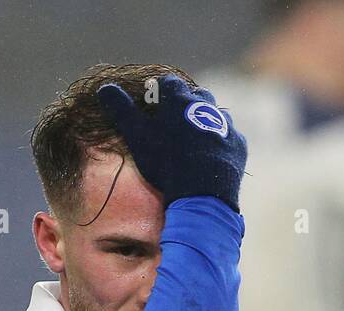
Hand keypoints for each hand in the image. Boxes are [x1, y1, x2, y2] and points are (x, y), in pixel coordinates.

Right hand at [96, 74, 247, 210]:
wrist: (203, 194)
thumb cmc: (166, 162)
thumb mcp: (137, 136)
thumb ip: (121, 110)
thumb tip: (105, 88)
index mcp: (180, 98)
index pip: (168, 83)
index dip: (159, 92)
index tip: (153, 105)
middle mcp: (206, 104)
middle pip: (194, 95)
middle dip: (183, 104)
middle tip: (173, 124)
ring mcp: (226, 124)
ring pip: (213, 114)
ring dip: (203, 121)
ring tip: (193, 140)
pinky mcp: (239, 144)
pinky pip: (229, 136)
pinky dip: (220, 141)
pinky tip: (211, 155)